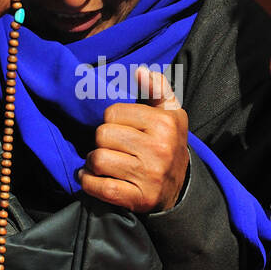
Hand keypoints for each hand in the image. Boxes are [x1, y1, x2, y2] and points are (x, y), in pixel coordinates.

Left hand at [78, 67, 189, 212]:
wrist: (182, 187)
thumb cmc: (169, 143)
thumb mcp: (171, 113)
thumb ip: (157, 88)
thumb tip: (141, 71)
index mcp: (164, 124)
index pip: (112, 113)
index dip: (111, 121)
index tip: (121, 130)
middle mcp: (158, 149)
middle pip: (102, 135)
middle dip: (102, 141)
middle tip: (111, 147)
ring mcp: (149, 176)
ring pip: (98, 160)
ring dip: (92, 162)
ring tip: (101, 162)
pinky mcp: (138, 199)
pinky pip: (100, 188)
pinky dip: (88, 183)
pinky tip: (90, 178)